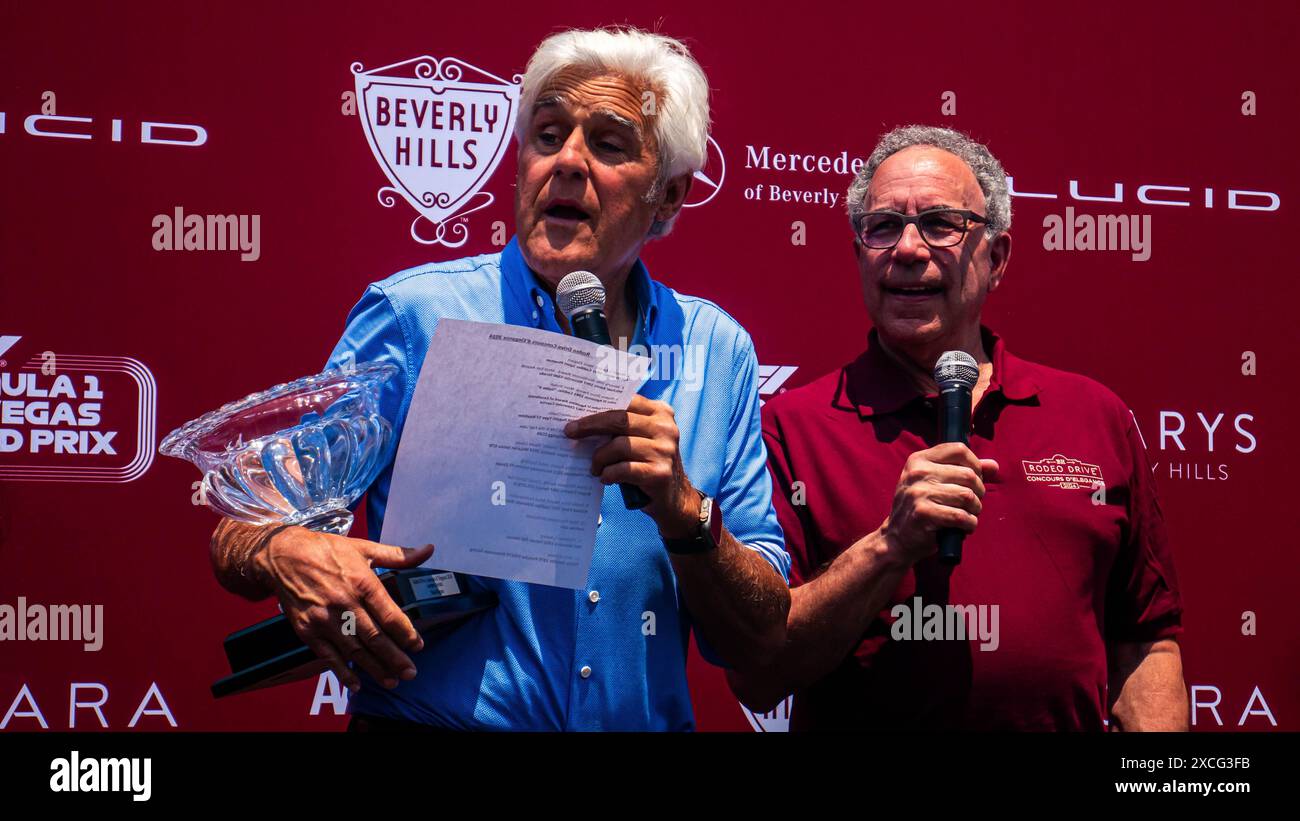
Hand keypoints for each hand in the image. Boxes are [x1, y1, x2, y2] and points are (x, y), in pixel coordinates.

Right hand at [251, 527, 434, 691]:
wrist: (283, 556)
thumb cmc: (327, 550)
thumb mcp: (364, 548)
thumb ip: (398, 555)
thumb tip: (429, 550)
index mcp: (362, 582)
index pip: (390, 615)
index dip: (407, 634)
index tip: (418, 646)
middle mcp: (344, 603)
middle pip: (375, 638)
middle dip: (395, 658)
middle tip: (410, 673)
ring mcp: (325, 619)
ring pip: (354, 650)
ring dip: (374, 669)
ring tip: (391, 681)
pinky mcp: (308, 630)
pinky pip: (328, 656)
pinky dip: (343, 672)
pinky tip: (356, 684)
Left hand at [564, 394, 699, 538]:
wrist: (674, 497)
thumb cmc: (648, 462)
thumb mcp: (641, 438)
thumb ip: (622, 426)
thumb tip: (582, 421)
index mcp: (661, 412)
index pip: (626, 401)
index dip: (598, 407)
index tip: (575, 416)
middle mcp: (666, 428)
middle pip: (620, 420)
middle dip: (590, 425)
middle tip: (570, 433)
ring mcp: (665, 451)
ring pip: (619, 446)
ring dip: (600, 458)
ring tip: (594, 467)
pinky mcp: (660, 473)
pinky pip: (624, 469)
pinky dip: (609, 474)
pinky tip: (605, 478)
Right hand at [879, 443, 998, 565]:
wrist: (896, 538)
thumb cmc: (921, 508)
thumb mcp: (935, 483)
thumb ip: (963, 471)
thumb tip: (994, 466)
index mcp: (919, 460)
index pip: (959, 449)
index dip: (975, 464)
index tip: (974, 479)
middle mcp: (917, 472)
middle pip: (969, 475)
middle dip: (979, 492)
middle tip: (972, 504)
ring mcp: (919, 493)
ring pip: (968, 496)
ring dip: (975, 510)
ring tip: (968, 515)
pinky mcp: (924, 514)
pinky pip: (961, 516)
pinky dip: (970, 524)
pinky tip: (964, 527)